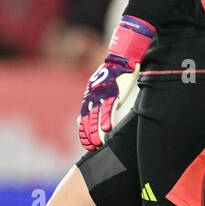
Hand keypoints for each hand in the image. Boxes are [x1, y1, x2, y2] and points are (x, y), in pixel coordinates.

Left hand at [78, 15, 155, 150]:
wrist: (120, 57)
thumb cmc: (113, 73)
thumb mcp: (101, 86)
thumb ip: (97, 100)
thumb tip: (96, 110)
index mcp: (90, 96)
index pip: (83, 116)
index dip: (83, 130)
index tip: (85, 142)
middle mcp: (94, 96)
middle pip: (88, 120)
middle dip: (88, 135)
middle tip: (89, 148)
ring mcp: (104, 95)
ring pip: (97, 117)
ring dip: (96, 132)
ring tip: (96, 144)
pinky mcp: (114, 93)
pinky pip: (109, 109)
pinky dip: (107, 120)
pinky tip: (107, 131)